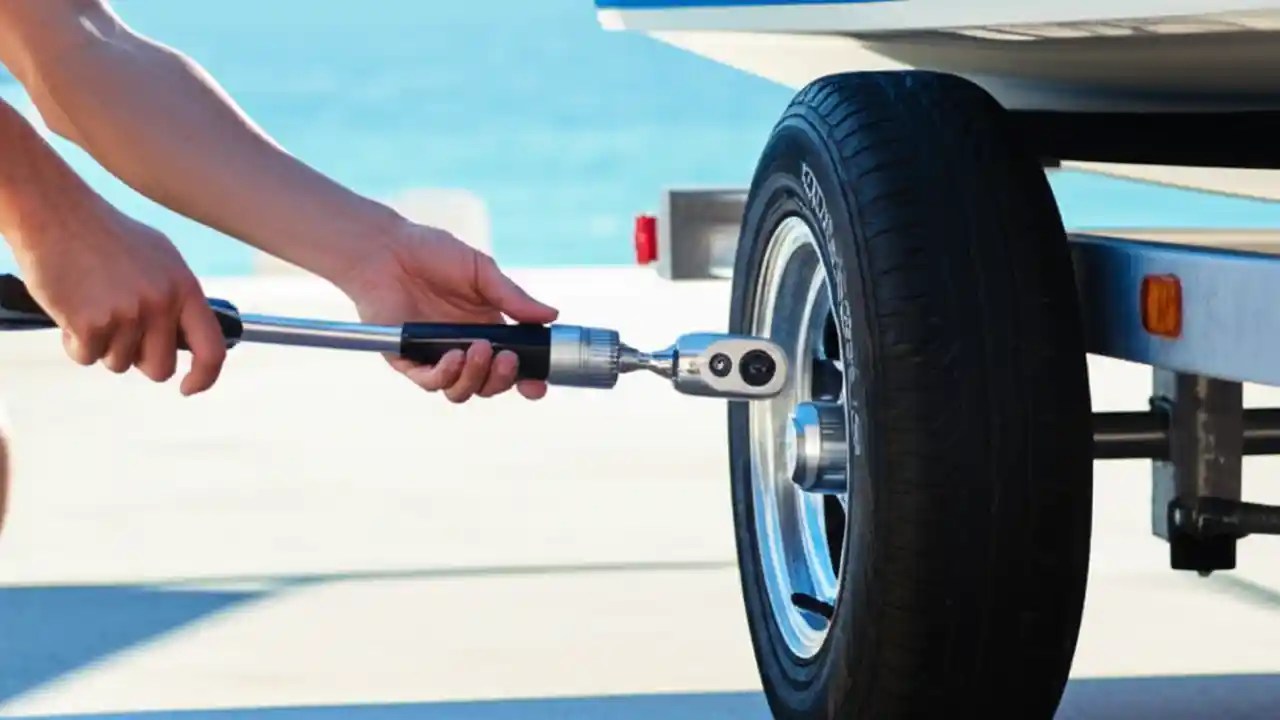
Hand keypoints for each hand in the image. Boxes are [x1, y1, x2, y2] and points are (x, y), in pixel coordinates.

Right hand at [11, 196, 227, 394]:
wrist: (56, 213)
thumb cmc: (106, 234)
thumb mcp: (160, 258)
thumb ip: (177, 297)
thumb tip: (189, 336)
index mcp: (184, 288)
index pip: (211, 349)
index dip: (205, 377)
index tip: (189, 387)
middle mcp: (161, 304)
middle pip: (159, 368)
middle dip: (139, 359)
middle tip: (120, 330)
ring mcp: (127, 315)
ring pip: (119, 364)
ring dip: (103, 345)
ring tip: (92, 306)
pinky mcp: (90, 323)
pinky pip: (85, 357)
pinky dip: (75, 343)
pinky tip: (72, 311)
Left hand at [337, 223, 558, 402]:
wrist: (387, 248)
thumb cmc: (432, 254)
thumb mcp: (482, 272)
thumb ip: (514, 297)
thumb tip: (551, 315)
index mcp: (487, 331)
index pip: (512, 366)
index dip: (527, 380)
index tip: (538, 384)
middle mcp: (464, 349)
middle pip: (490, 385)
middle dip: (503, 379)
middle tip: (508, 358)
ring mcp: (435, 356)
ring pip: (461, 391)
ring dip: (476, 378)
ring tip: (479, 351)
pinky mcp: (408, 359)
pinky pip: (429, 381)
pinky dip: (445, 375)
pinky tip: (454, 356)